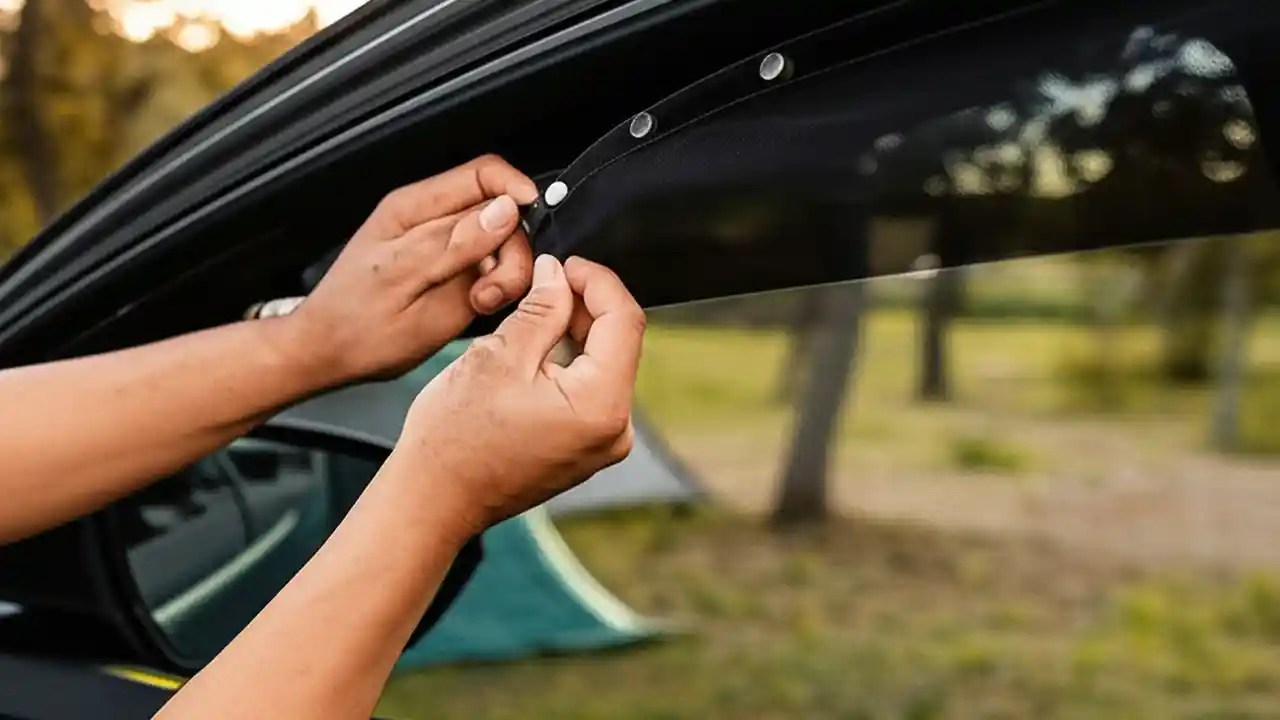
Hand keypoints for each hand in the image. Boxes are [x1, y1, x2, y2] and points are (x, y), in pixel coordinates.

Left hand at [284, 155, 538, 382]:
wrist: (326, 354)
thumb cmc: (354, 326)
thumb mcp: (406, 286)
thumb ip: (454, 246)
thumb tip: (504, 211)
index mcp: (414, 210)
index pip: (484, 174)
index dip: (517, 193)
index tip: (532, 226)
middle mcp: (431, 221)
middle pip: (500, 211)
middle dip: (512, 249)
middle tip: (492, 290)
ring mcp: (443, 247)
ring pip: (502, 242)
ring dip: (506, 273)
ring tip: (480, 302)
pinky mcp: (451, 272)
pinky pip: (491, 267)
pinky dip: (497, 287)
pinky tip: (476, 305)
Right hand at [392, 255, 645, 538]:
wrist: (433, 499)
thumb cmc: (456, 436)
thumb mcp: (500, 354)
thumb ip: (542, 307)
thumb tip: (559, 273)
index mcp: (601, 405)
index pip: (624, 320)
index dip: (596, 281)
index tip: (564, 262)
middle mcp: (614, 431)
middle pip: (617, 343)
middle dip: (582, 305)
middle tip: (541, 281)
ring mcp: (602, 445)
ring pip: (601, 365)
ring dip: (572, 332)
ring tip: (530, 313)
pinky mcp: (584, 450)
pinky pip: (588, 392)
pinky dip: (567, 363)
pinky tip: (532, 350)